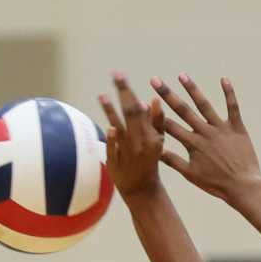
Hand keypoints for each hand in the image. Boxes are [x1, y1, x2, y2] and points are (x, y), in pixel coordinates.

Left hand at [98, 73, 162, 197]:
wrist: (142, 188)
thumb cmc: (150, 160)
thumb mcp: (158, 141)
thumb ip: (155, 121)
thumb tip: (151, 100)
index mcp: (149, 134)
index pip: (137, 107)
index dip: (128, 91)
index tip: (121, 75)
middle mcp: (138, 141)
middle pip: (130, 112)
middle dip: (123, 92)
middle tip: (116, 74)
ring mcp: (126, 151)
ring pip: (119, 128)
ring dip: (111, 112)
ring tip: (102, 95)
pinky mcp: (115, 162)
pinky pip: (113, 148)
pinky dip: (113, 138)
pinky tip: (109, 126)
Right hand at [151, 74, 260, 203]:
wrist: (243, 186)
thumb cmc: (216, 184)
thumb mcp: (191, 175)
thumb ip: (173, 161)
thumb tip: (155, 152)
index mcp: (192, 144)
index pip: (169, 126)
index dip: (156, 114)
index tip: (144, 102)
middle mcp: (205, 133)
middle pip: (183, 110)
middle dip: (167, 95)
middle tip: (155, 80)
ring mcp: (221, 128)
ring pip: (204, 104)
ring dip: (192, 89)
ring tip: (182, 75)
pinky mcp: (237, 127)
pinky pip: (232, 106)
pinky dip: (228, 92)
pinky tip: (224, 79)